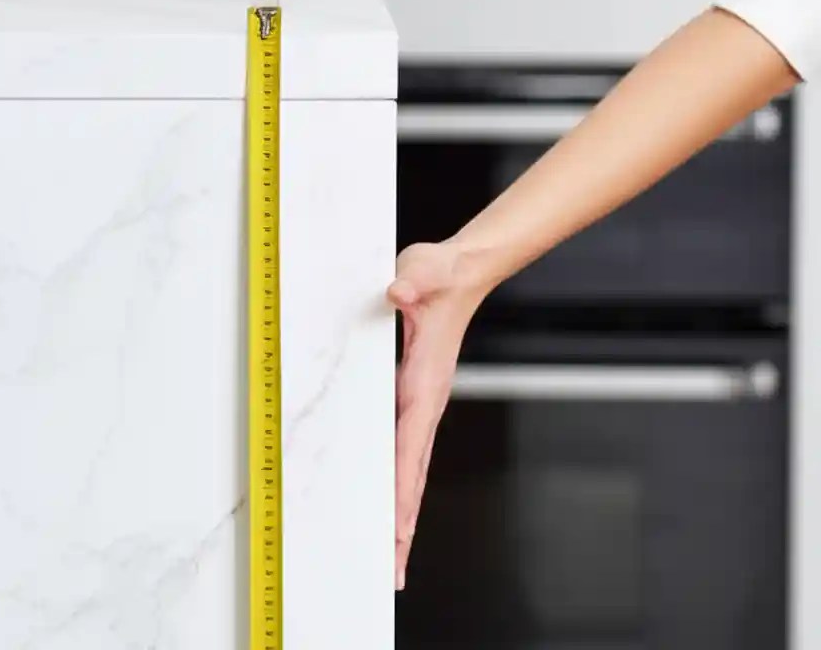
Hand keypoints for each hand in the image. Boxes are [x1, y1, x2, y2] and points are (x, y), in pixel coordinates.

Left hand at [387, 241, 491, 590]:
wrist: (458, 272)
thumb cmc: (440, 276)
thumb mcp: (423, 271)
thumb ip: (411, 282)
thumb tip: (397, 293)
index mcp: (423, 386)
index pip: (410, 448)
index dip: (402, 491)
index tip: (397, 532)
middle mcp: (422, 403)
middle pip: (411, 476)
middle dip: (403, 526)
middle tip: (393, 573)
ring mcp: (417, 405)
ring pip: (407, 471)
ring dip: (400, 515)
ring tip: (391, 560)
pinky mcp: (408, 399)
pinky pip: (399, 451)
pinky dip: (394, 484)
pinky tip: (386, 507)